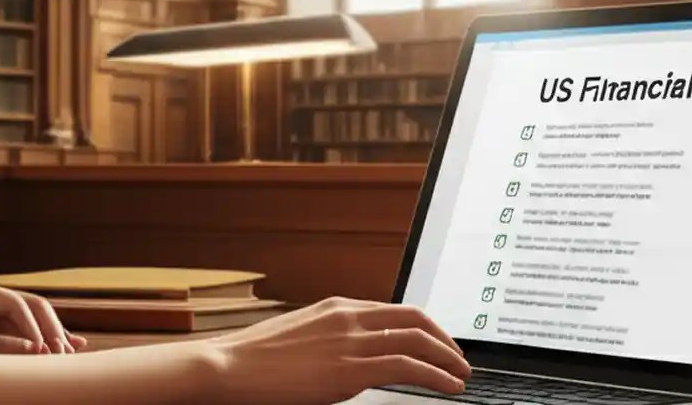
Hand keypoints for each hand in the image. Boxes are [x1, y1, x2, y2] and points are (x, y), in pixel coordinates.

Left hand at [0, 277, 89, 354]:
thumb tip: (30, 351)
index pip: (14, 304)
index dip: (32, 327)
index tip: (43, 351)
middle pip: (31, 306)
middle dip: (50, 329)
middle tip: (62, 354)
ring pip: (34, 318)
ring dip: (53, 334)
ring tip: (73, 353)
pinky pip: (26, 331)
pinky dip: (45, 339)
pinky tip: (70, 345)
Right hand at [206, 296, 469, 404]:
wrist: (230, 366)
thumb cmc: (255, 358)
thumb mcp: (299, 336)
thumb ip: (329, 338)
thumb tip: (346, 353)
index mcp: (337, 306)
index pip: (395, 310)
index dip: (425, 326)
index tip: (438, 341)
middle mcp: (349, 316)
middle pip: (415, 318)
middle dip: (444, 339)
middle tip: (459, 358)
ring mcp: (351, 341)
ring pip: (418, 341)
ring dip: (447, 359)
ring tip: (461, 375)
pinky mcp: (350, 369)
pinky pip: (407, 367)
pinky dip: (436, 375)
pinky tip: (448, 386)